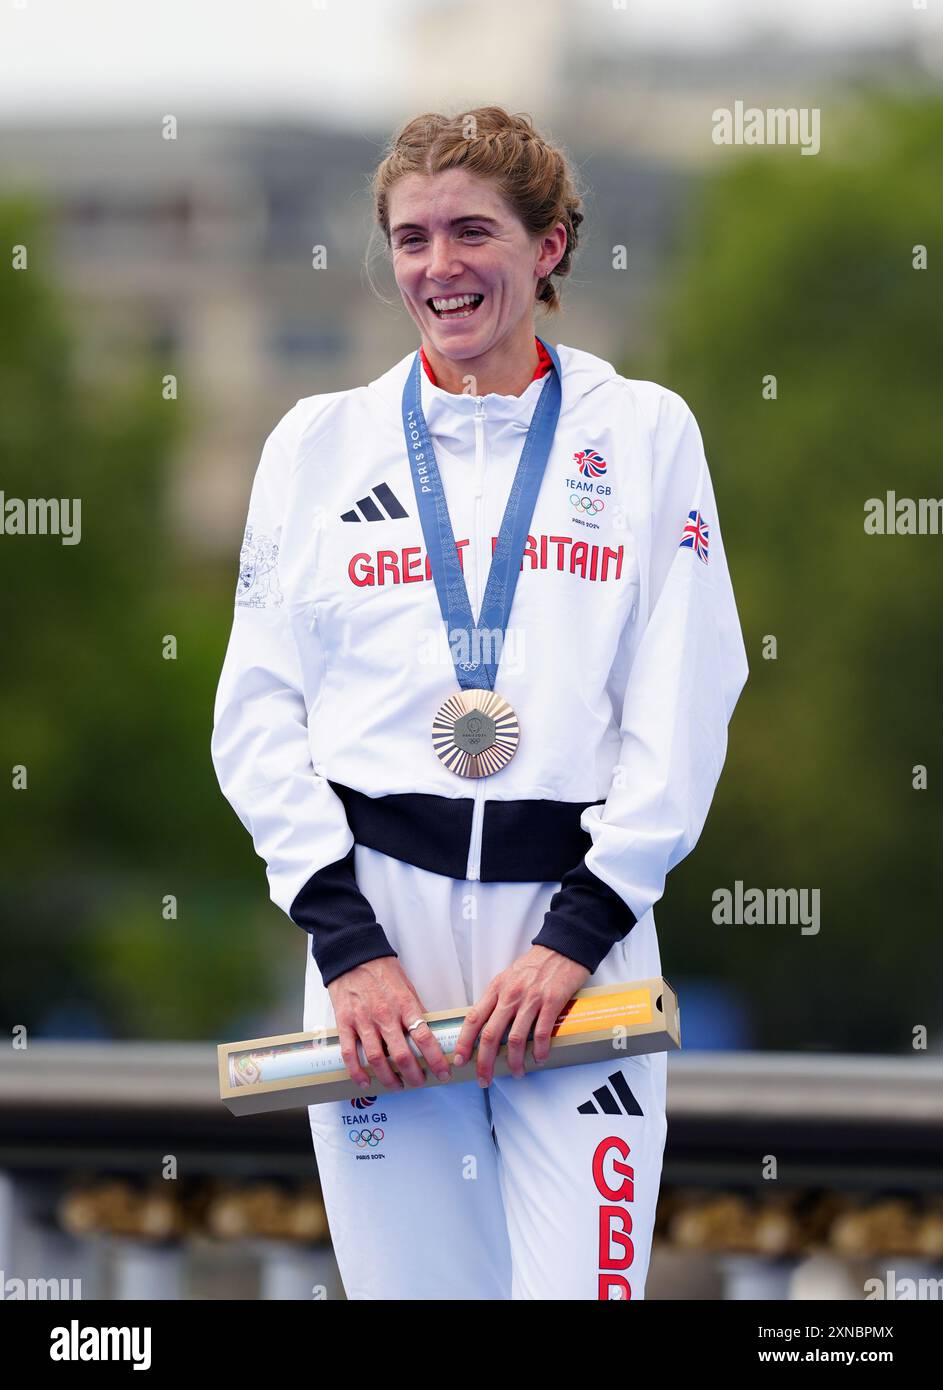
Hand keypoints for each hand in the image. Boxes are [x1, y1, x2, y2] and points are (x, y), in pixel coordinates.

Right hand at [327, 957, 451, 1091]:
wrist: (353, 956)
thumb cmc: (381, 970)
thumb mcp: (407, 986)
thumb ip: (416, 1010)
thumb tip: (428, 1031)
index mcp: (404, 1005)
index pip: (424, 1038)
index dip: (435, 1059)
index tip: (443, 1073)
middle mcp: (385, 1015)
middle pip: (402, 1055)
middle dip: (414, 1075)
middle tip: (420, 1082)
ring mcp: (363, 1021)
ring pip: (376, 1059)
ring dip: (388, 1078)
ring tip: (397, 1085)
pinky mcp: (345, 1023)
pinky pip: (350, 1054)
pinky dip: (357, 1072)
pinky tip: (365, 1082)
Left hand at [452, 946, 590, 1085]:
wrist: (562, 948)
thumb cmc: (535, 965)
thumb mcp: (508, 977)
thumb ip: (497, 999)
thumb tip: (486, 1025)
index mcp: (496, 989)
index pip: (474, 1019)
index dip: (465, 1042)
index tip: (460, 1060)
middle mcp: (510, 995)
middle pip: (491, 1035)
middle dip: (485, 1061)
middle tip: (484, 1079)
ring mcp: (531, 999)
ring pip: (516, 1039)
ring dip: (515, 1061)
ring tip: (516, 1073)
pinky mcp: (552, 1002)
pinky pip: (542, 1032)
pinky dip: (539, 1050)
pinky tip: (539, 1059)